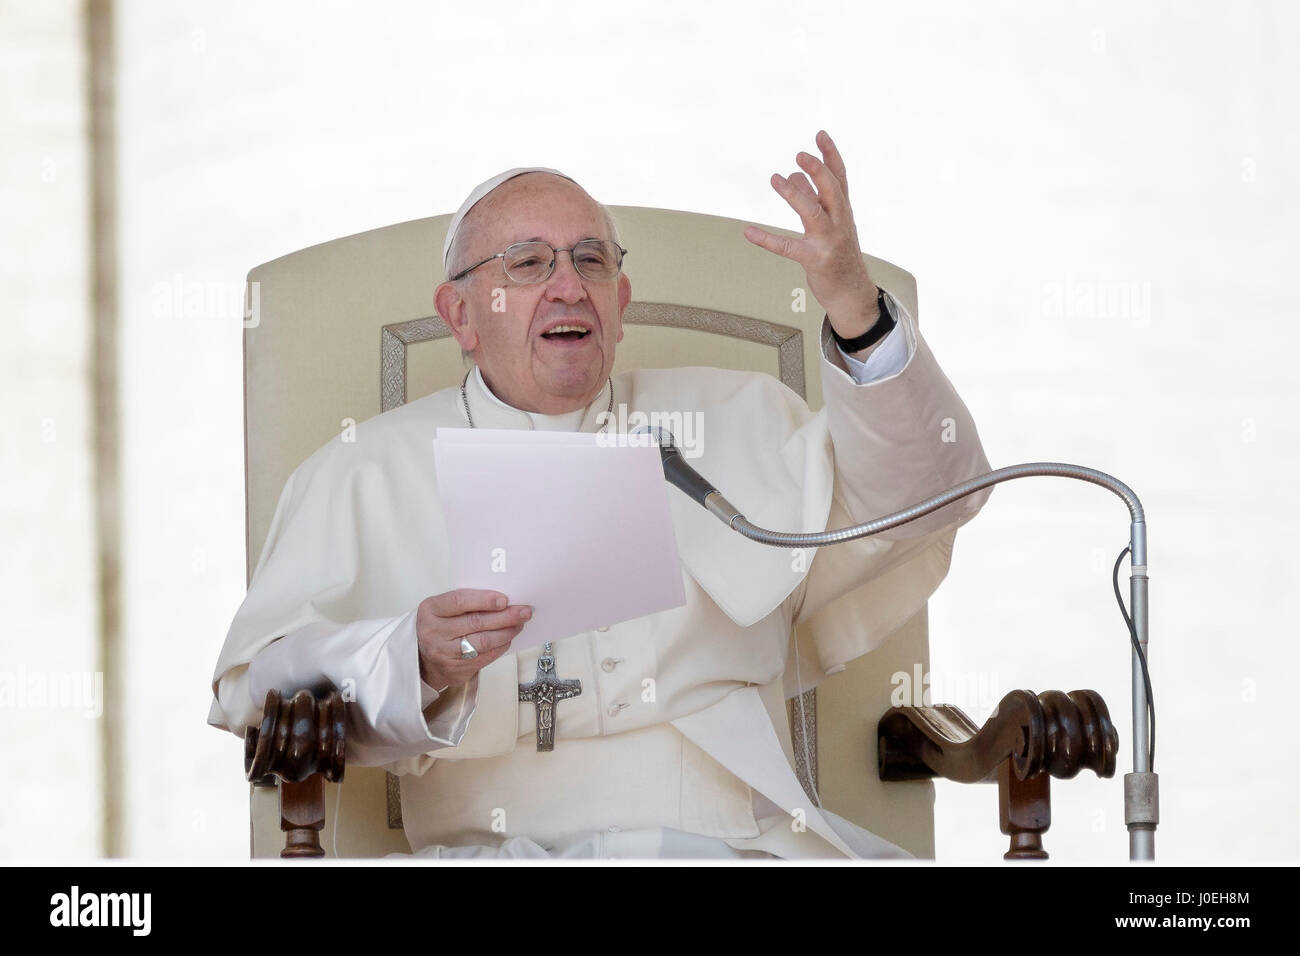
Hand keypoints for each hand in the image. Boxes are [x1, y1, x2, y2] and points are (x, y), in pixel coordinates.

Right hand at [416, 589, 530, 691]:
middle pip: (476, 623)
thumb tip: (502, 599)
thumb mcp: (441, 609)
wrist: (421, 659)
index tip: (504, 599)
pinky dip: (500, 646)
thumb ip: (466, 602)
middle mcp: (434, 632)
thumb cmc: (438, 627)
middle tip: (523, 611)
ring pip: (483, 642)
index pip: (459, 601)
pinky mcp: (456, 670)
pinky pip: (485, 657)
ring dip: (506, 632)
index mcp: (430, 610)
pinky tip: (508, 638)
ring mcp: (444, 653)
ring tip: (519, 624)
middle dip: (505, 616)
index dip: (484, 600)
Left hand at [743, 130, 881, 339]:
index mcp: (843, 211)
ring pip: (813, 213)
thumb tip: (793, 175)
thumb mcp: (830, 224)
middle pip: (832, 191)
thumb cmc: (838, 255)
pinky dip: (767, 239)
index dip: (830, 155)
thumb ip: (812, 198)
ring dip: (795, 194)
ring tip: (776, 178)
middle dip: (818, 171)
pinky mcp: (814, 261)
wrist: (852, 292)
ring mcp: (828, 241)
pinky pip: (788, 248)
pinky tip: (748, 232)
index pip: (840, 177)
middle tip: (800, 155)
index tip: (819, 134)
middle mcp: (840, 222)